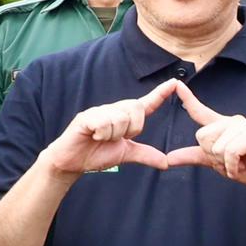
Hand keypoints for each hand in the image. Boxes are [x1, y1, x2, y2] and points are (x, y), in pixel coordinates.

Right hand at [38, 76, 189, 179]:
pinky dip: (101, 134)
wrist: (72, 162)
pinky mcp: (86, 117)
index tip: (174, 82)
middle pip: (136, 109)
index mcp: (123, 117)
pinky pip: (104, 122)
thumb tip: (166, 163)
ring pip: (120, 118)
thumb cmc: (96, 154)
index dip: (160, 94)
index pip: (145, 104)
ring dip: (113, 135)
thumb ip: (144, 155)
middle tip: (116, 138)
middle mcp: (112, 110)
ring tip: (100, 138)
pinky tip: (92, 136)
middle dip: (131, 128)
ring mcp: (99, 111)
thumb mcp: (125, 154)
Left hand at [166, 83, 245, 193]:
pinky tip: (241, 167)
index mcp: (222, 126)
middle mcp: (232, 122)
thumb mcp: (214, 162)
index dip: (188, 99)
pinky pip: (230, 152)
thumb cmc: (244, 167)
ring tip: (238, 163)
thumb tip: (169, 158)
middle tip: (229, 161)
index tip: (177, 84)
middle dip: (212, 156)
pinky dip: (232, 166)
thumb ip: (193, 156)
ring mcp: (243, 127)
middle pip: (202, 136)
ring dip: (224, 163)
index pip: (201, 112)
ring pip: (216, 146)